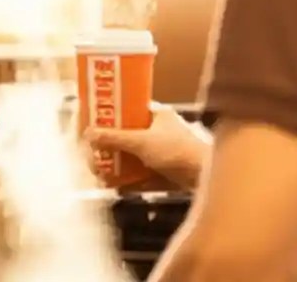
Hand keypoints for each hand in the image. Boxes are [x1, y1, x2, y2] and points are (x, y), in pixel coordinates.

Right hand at [87, 103, 210, 190]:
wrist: (207, 176)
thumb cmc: (178, 151)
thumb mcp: (142, 142)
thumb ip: (115, 138)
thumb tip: (89, 133)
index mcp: (157, 115)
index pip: (129, 109)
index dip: (111, 116)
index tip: (93, 124)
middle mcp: (160, 131)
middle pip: (128, 137)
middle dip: (110, 148)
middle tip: (93, 156)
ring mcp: (163, 152)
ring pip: (134, 157)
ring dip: (117, 166)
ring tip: (99, 174)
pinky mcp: (166, 171)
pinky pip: (142, 173)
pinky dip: (129, 180)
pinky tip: (115, 187)